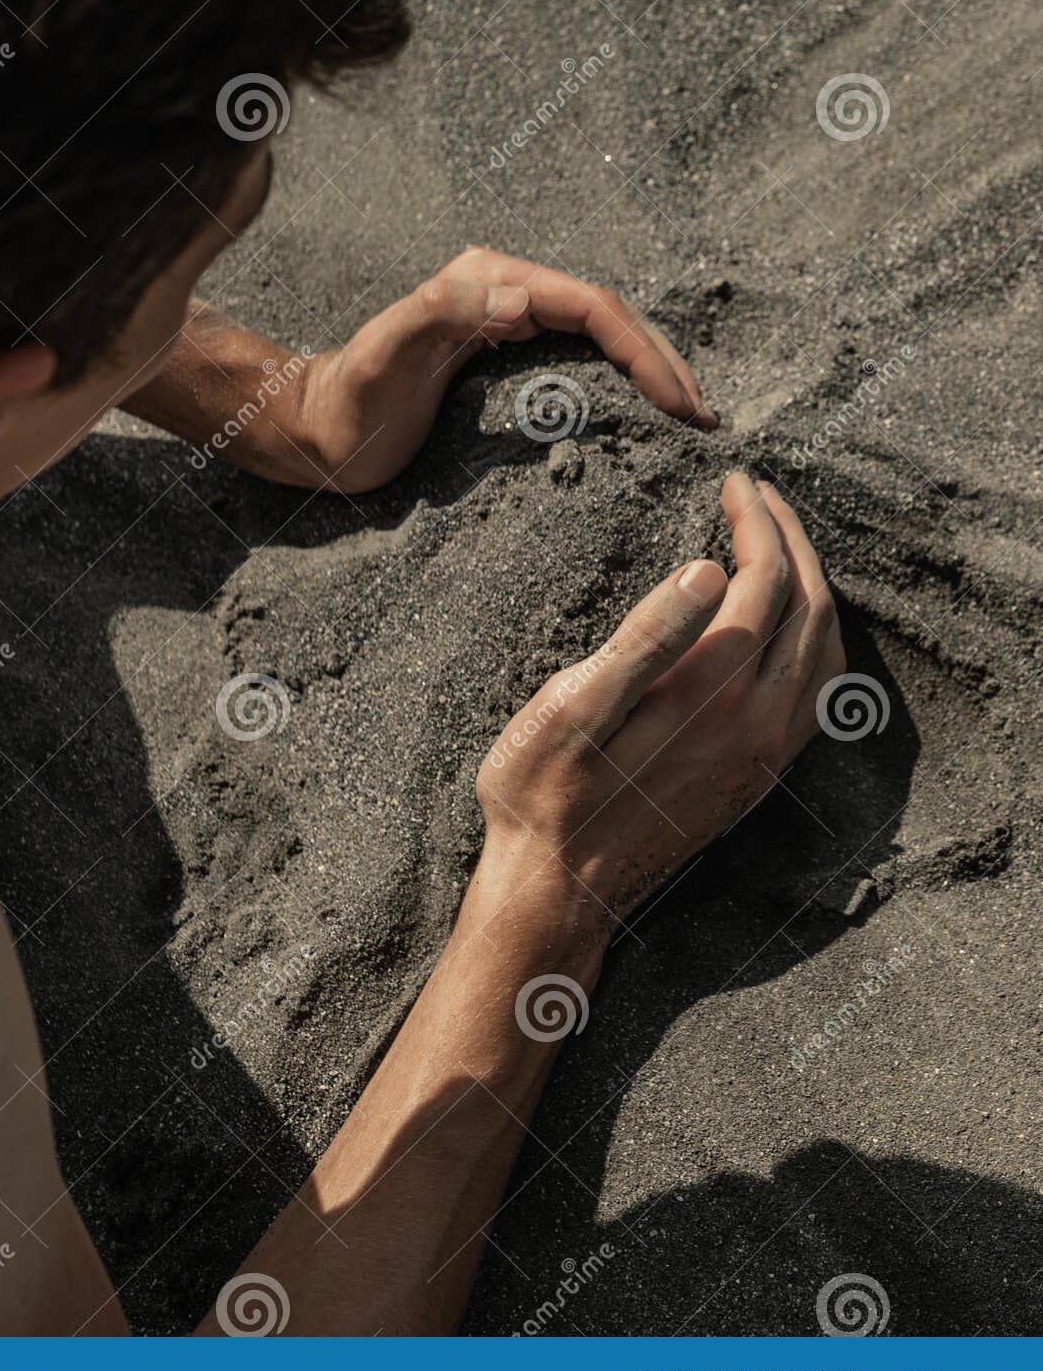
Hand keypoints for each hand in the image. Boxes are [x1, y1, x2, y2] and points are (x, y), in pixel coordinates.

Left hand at [297, 246, 714, 491]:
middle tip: (706, 419)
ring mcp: (506, 323)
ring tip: (691, 419)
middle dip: (663, 362)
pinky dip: (621, 386)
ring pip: (602, 339)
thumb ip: (441, 314)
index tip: (679, 404)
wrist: (312, 430)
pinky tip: (643, 419)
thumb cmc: (347, 405)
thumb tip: (524, 298)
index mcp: (490, 281)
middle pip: (610, 318)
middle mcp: (505, 292)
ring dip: (651, 372)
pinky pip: (579, 363)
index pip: (592, 307)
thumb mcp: (385, 358)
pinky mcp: (504, 358)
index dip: (643, 352)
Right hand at [475, 474, 844, 924]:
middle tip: (757, 494)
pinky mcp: (760, 776)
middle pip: (809, 606)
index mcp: (717, 694)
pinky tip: (784, 627)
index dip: (756, 520)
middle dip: (791, 538)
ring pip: (825, 651)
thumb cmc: (544, 793)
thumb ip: (647, 637)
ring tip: (775, 545)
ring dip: (811, 586)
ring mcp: (768, 755)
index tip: (734, 480)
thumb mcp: (572, 706)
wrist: (558, 890)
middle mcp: (760, 725)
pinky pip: (817, 694)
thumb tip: (707, 570)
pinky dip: (814, 639)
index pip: (765, 578)